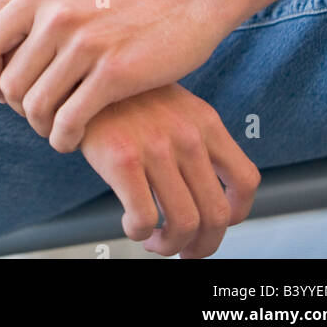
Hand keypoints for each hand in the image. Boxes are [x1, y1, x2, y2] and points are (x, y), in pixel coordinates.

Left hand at [0, 0, 224, 151]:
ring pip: (36, 107)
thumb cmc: (125, 3)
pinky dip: (64, 138)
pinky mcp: (114, 73)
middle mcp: (57, 15)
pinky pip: (69, 120)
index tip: (4, 94)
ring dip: (43, 127)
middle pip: (11, 84)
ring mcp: (85, 44)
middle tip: (40, 115)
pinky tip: (73, 138)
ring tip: (57, 128)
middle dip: (20, 109)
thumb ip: (37, 16)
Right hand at [80, 83, 260, 257]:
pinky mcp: (123, 159)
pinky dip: (140, 232)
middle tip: (186, 250)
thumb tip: (211, 193)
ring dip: (169, 245)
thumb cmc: (125, 98)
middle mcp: (186, 134)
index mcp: (205, 121)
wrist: (81, 77)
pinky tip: (130, 223)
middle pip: (216, 213)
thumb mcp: (174, 105)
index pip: (245, 180)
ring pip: (183, 224)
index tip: (219, 224)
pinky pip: (144, 218)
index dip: (236, 214)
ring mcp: (156, 147)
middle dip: (203, 244)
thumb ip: (196, 139)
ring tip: (154, 240)